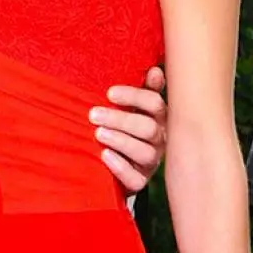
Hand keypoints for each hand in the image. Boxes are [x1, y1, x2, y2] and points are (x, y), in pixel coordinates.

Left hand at [90, 64, 167, 193]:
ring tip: (99, 133)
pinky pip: (136, 178)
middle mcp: (159, 140)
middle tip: (94, 114)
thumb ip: (142, 90)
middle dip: (121, 119)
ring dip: (121, 141)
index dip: (135, 96)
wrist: (111, 167)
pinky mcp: (140, 182)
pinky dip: (120, 167)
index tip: (110, 93)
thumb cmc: (122, 130)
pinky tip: (105, 155)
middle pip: (149, 128)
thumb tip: (154, 70)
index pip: (155, 104)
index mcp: (158, 119)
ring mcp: (151, 163)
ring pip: (145, 152)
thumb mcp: (131, 109)